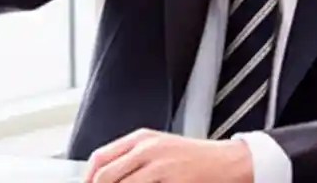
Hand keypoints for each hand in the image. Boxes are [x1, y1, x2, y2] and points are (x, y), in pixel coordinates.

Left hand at [84, 129, 252, 182]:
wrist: (228, 162)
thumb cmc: (193, 158)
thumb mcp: (158, 148)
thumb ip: (132, 158)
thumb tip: (105, 175)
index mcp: (140, 139)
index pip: (100, 158)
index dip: (88, 177)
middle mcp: (147, 149)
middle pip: (106, 175)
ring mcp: (160, 165)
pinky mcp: (174, 181)